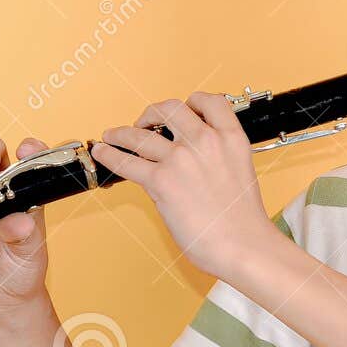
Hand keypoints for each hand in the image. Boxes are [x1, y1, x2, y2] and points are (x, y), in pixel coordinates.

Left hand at [89, 91, 278, 278]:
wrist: (244, 244)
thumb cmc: (243, 221)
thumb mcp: (240, 173)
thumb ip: (215, 159)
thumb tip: (187, 162)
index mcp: (231, 138)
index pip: (211, 102)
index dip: (194, 102)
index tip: (185, 107)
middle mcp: (205, 141)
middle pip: (170, 108)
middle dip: (153, 113)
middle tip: (146, 122)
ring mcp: (181, 159)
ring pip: (141, 133)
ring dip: (122, 132)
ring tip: (113, 135)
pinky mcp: (161, 180)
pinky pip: (126, 162)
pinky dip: (109, 154)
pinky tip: (102, 151)